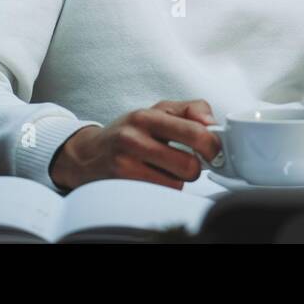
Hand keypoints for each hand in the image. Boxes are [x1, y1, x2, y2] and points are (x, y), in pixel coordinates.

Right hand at [49, 99, 221, 190]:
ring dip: (177, 180)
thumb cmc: (130, 131)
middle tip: (187, 162)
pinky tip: (153, 178)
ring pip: (176, 184)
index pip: (194, 132)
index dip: (213, 145)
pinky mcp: (121, 186)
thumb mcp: (159, 111)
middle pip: (189, 165)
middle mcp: (133, 139)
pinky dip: (163, 189)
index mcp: (147, 117)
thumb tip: (213, 125)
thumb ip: (191, 110)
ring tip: (165, 169)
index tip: (215, 151)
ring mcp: (125, 164)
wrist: (88, 154)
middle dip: (195, 167)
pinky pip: (160, 194)